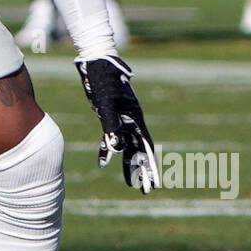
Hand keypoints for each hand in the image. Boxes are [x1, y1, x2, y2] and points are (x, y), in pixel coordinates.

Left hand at [75, 54, 160, 193]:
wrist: (96, 61)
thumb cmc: (103, 79)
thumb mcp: (106, 103)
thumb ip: (111, 125)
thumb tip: (118, 148)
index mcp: (135, 117)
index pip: (146, 147)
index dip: (150, 166)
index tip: (155, 182)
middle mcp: (131, 119)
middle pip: (140, 150)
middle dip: (144, 171)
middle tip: (146, 190)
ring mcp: (120, 118)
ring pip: (127, 146)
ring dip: (129, 164)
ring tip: (131, 183)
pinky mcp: (108, 115)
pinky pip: (110, 138)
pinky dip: (107, 150)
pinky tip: (103, 163)